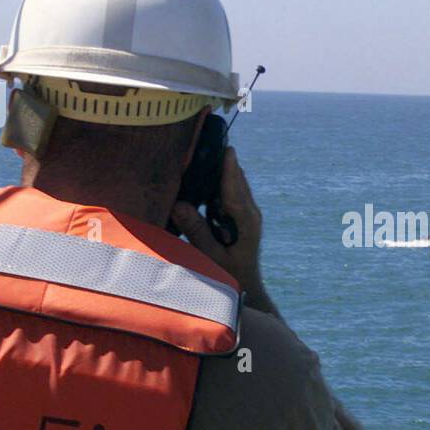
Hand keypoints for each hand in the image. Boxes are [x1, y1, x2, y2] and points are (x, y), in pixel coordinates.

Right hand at [170, 147, 265, 297]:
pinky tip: (201, 178)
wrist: (246, 289)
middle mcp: (249, 212)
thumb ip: (197, 232)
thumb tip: (179, 205)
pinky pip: (228, 195)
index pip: (234, 187)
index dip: (227, 166)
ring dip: (218, 172)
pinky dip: (216, 185)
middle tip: (203, 141)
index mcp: (245, 220)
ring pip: (233, 185)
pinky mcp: (240, 217)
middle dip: (221, 161)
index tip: (223, 145)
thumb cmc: (229, 277)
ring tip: (200, 152)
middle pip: (235, 180)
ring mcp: (246, 214)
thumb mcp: (210, 257)